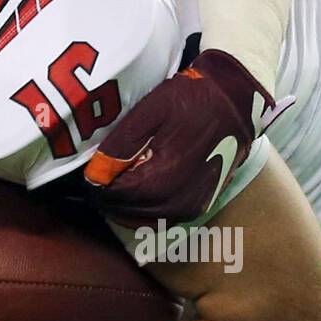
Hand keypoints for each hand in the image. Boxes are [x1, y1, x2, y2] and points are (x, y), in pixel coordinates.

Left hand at [84, 49, 292, 226]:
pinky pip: (163, 218)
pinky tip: (134, 195)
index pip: (117, 195)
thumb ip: (121, 145)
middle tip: (93, 183)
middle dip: (106, 199)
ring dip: (122, 208)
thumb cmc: (190, 100)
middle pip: (128, 212)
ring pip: (144, 220)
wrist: (235, 102)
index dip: (97, 188)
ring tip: (110, 188)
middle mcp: (180, 200)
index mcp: (165, 177)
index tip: (86, 176)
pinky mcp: (200, 205)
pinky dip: (142, 211)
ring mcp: (193, 207)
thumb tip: (95, 174)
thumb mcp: (150, 111)